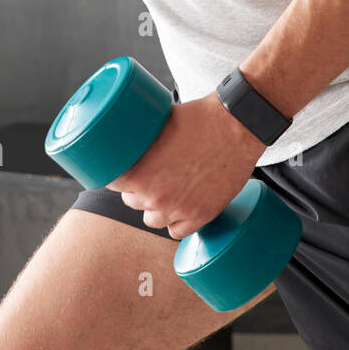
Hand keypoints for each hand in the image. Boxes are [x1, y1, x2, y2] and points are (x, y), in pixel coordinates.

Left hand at [105, 91, 264, 238]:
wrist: (237, 125)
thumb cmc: (200, 118)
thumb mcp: (161, 122)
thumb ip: (144, 140)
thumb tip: (128, 139)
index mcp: (140, 173)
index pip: (110, 183)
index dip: (113, 174)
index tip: (118, 170)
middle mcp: (155, 196)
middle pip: (131, 201)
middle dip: (136, 188)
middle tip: (147, 174)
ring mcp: (178, 209)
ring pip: (152, 219)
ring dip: (154, 207)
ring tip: (164, 191)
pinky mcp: (202, 215)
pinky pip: (177, 231)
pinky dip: (176, 222)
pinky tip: (177, 209)